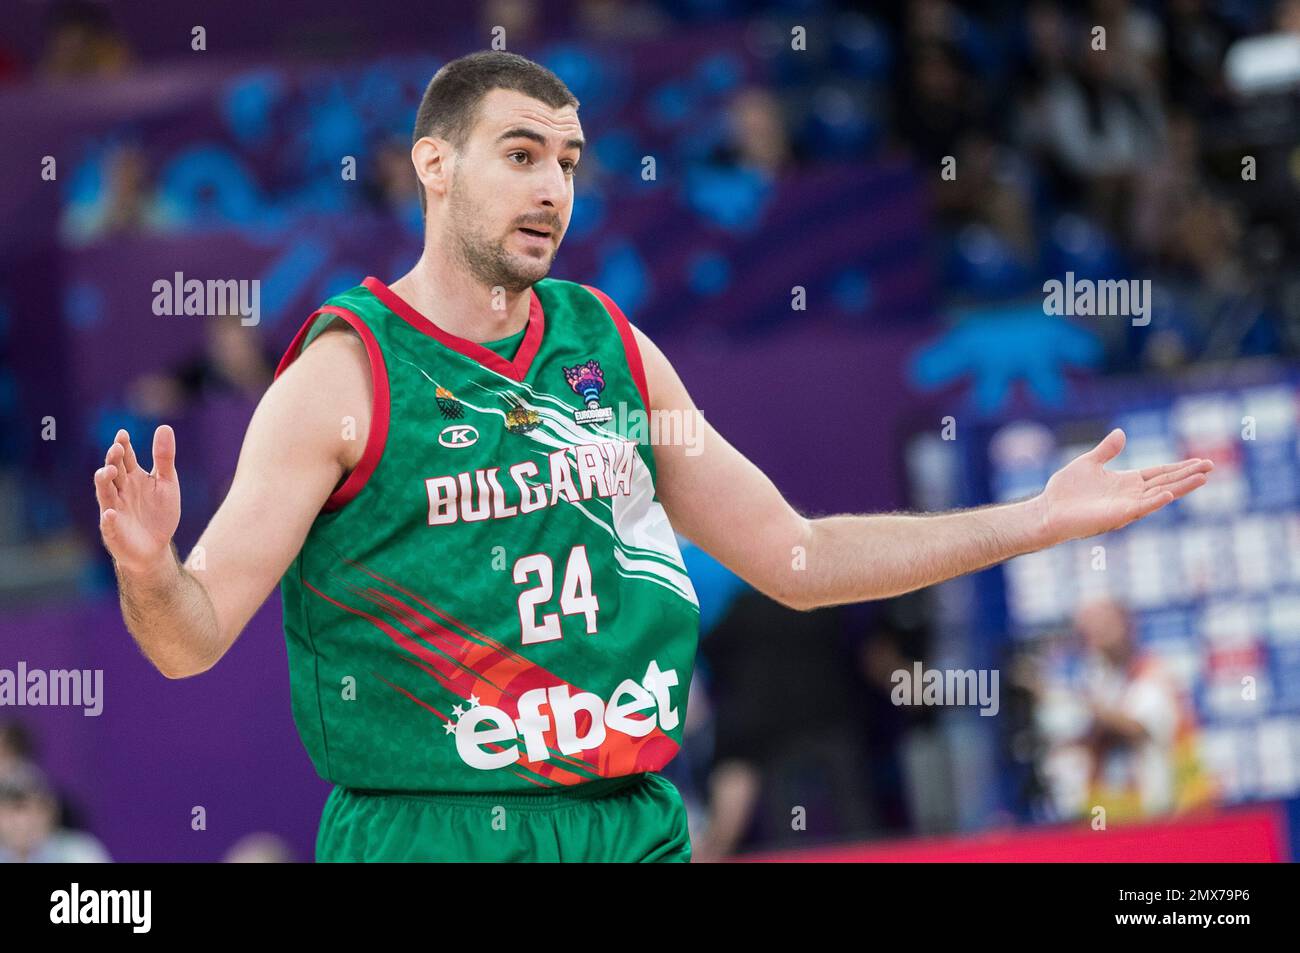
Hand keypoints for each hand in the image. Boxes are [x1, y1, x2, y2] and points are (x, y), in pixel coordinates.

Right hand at [94, 426, 180, 576]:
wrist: (155, 547)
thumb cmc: (159, 513)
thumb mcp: (166, 483)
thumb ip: (164, 458)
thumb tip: (164, 426)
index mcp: (132, 477)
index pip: (125, 458)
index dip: (123, 446)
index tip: (123, 434)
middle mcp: (120, 491)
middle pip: (113, 472)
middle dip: (113, 460)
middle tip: (116, 448)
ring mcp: (115, 510)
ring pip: (105, 494)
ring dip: (104, 482)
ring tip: (108, 471)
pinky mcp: (114, 531)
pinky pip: (108, 525)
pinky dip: (109, 519)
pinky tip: (111, 513)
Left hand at [1033, 428, 1211, 545]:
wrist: (1047, 510)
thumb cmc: (1065, 490)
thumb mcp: (1089, 462)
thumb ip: (1107, 450)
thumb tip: (1121, 432)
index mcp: (1127, 482)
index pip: (1160, 473)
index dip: (1180, 467)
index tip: (1201, 461)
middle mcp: (1131, 495)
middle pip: (1167, 483)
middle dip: (1189, 475)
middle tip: (1212, 466)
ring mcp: (1126, 506)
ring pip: (1160, 495)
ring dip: (1181, 487)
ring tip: (1202, 478)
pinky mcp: (1116, 516)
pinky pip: (1139, 508)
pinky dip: (1154, 501)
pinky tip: (1168, 494)